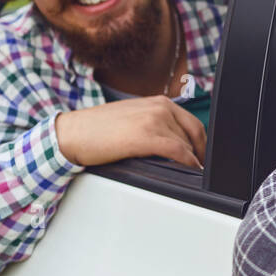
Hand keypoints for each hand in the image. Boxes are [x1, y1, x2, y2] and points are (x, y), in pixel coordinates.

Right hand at [54, 97, 205, 168]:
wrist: (72, 133)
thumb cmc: (98, 129)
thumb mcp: (134, 118)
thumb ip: (157, 125)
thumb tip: (178, 144)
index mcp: (158, 102)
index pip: (193, 123)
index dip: (202, 143)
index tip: (203, 157)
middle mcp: (160, 107)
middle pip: (194, 133)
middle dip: (200, 153)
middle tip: (201, 169)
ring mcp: (154, 120)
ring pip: (186, 144)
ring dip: (193, 160)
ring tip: (194, 174)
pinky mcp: (147, 136)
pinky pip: (178, 151)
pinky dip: (188, 162)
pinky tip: (190, 171)